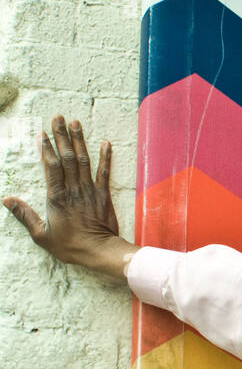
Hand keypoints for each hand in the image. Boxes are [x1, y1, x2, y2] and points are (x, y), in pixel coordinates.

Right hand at [2, 115, 138, 277]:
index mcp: (57, 197)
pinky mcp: (104, 194)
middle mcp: (73, 189)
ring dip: (79, 140)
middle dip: (62, 136)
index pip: (51, 167)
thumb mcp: (41, 235)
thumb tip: (7, 201)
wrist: (100, 251)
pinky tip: (105, 143)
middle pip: (66, 158)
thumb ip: (25, 216)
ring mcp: (90, 190)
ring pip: (83, 160)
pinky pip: (105, 172)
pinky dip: (105, 157)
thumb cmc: (70, 246)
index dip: (47, 149)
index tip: (43, 133)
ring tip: (75, 122)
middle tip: (58, 117)